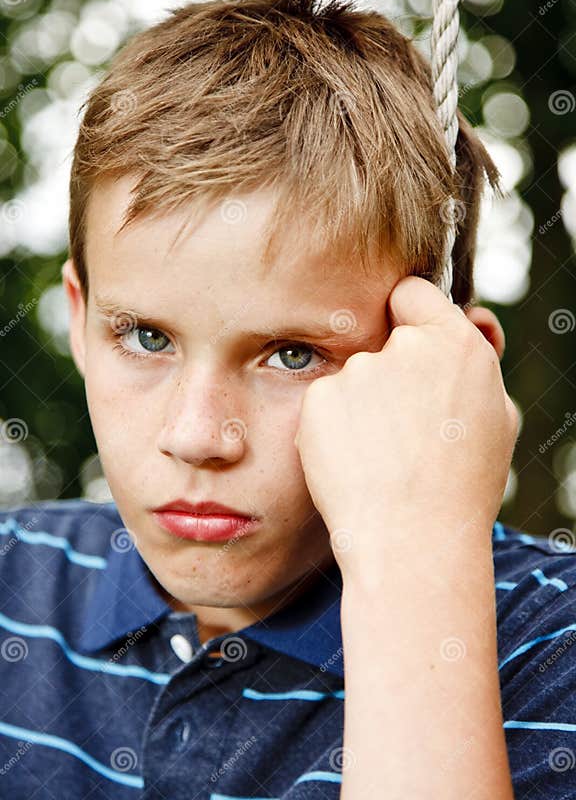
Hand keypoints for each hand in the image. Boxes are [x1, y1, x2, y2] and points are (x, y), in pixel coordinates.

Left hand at [293, 276, 519, 575]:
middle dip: (389, 373)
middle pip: (382, 341)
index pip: (412, 294)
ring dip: (361, 405)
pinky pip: (325, 404)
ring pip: (353, 378)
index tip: (407, 344)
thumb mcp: (498, 418)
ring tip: (381, 457)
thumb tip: (474, 318)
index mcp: (456, 345)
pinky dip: (333, 427)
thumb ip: (481, 360)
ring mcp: (358, 372)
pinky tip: (353, 463)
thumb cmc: (463, 486)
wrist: (413, 540)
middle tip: (402, 428)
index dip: (408, 316)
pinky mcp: (319, 399)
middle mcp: (405, 348)